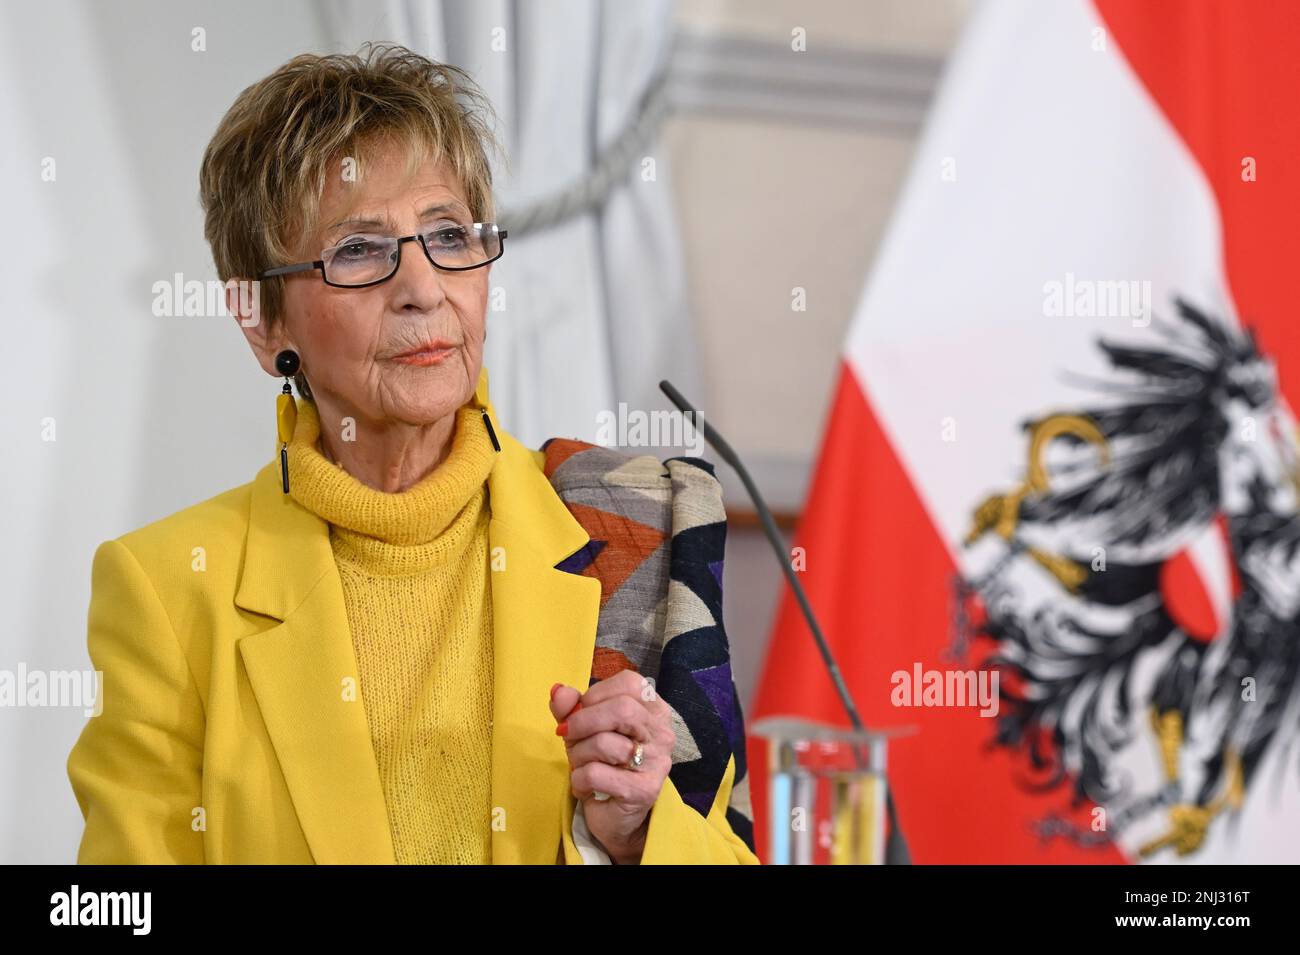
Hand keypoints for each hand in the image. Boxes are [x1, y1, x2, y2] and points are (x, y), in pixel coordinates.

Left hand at [550, 670, 674, 864]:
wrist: (616, 816)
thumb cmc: (603, 764)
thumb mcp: (584, 729)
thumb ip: (571, 707)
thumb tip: (558, 692)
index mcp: (654, 710)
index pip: (629, 684)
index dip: (595, 694)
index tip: (581, 712)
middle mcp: (662, 733)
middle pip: (621, 709)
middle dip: (583, 721)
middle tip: (567, 735)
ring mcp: (656, 762)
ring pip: (604, 743)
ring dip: (577, 754)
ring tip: (580, 765)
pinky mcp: (643, 791)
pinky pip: (595, 773)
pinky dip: (579, 779)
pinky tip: (585, 786)